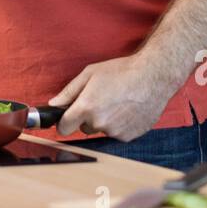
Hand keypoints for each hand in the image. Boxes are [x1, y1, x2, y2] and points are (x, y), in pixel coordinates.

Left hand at [48, 53, 172, 140]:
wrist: (153, 76)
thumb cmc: (122, 71)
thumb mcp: (90, 73)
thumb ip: (69, 91)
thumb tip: (53, 104)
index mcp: (86, 107)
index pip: (64, 128)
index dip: (64, 122)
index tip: (68, 117)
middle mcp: (99, 123)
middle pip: (84, 128)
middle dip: (88, 117)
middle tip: (101, 100)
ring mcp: (115, 131)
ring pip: (101, 130)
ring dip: (105, 121)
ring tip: (117, 102)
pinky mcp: (129, 136)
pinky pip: (116, 133)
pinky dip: (120, 125)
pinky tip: (127, 109)